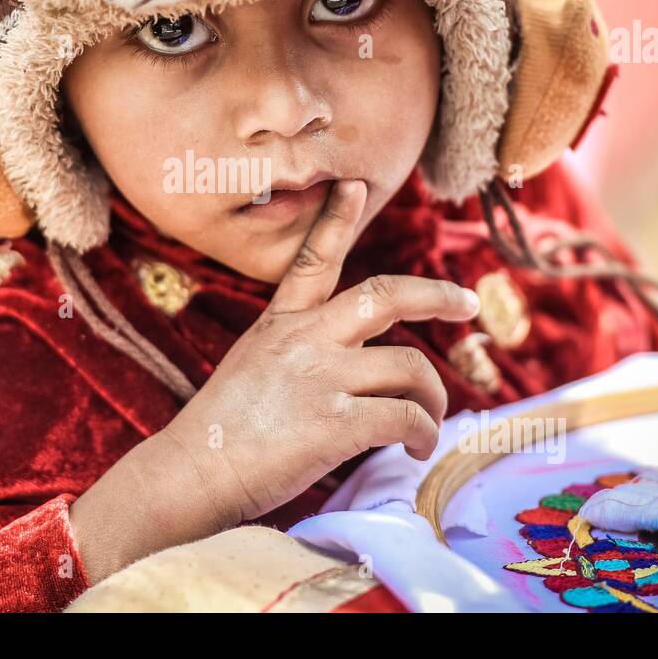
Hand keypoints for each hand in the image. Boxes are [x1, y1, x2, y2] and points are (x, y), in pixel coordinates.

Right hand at [159, 178, 480, 527]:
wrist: (191, 473)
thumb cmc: (219, 433)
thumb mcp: (251, 367)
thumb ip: (297, 353)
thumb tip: (351, 365)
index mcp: (280, 324)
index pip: (313, 261)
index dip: (337, 219)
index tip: (356, 185)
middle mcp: (305, 340)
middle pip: (387, 296)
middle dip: (437, 295)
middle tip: (467, 302)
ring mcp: (322, 378)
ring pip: (413, 368)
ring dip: (435, 398)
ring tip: (428, 423)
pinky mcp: (336, 424)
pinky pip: (407, 418)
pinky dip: (424, 434)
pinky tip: (415, 448)